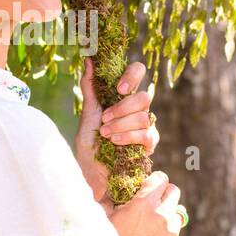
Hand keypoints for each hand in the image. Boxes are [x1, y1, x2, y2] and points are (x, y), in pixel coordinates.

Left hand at [74, 57, 158, 204]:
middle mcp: (137, 109)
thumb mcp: (86, 115)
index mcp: (123, 96)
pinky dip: (129, 136)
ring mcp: (145, 127)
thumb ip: (90, 89)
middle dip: (123, 108)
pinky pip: (147, 135)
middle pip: (145, 97)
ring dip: (122, 125)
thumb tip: (89, 60)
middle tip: (105, 118)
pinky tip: (116, 141)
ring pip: (144, 117)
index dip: (132, 75)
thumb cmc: (89, 146)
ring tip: (105, 134)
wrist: (92, 175)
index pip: (138, 72)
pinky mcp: (149, 145)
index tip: (119, 88)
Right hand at [109, 170, 183, 235]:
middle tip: (155, 201)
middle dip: (164, 194)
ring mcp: (171, 230)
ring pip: (178, 211)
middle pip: (174, 191)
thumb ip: (117, 197)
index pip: (160, 179)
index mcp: (143, 203)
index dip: (154, 181)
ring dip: (168, 213)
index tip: (150, 186)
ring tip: (154, 224)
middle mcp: (161, 214)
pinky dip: (168, 232)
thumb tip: (121, 185)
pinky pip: (176, 231)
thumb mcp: (108, 215)